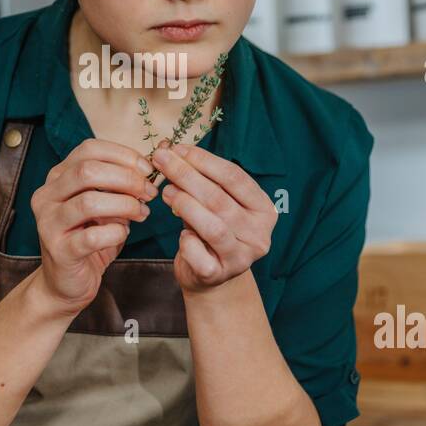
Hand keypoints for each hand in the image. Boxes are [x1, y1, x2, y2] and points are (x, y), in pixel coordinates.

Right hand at [31, 140, 157, 312]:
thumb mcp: (105, 204)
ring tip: (141, 213)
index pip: (89, 149)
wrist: (67, 282)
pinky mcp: (59, 251)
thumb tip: (153, 165)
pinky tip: (123, 234)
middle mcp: (47, 195)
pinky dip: (116, 233)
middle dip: (127, 179)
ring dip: (125, 205)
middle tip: (149, 193)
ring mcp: (49, 223)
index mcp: (58, 177)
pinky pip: (92, 237)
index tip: (148, 169)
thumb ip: (120, 184)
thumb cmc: (90, 237)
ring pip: (89, 201)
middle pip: (88, 171)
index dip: (123, 155)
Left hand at [150, 143, 276, 292]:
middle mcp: (259, 233)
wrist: (211, 276)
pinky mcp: (220, 275)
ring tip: (166, 192)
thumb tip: (169, 151)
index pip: (234, 177)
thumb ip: (199, 180)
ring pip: (213, 226)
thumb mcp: (212, 203)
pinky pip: (199, 254)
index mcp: (263, 209)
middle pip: (220, 199)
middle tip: (161, 161)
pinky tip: (180, 235)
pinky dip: (186, 242)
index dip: (204, 161)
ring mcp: (242, 257)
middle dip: (186, 175)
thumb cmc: (211, 231)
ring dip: (185, 204)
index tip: (179, 149)